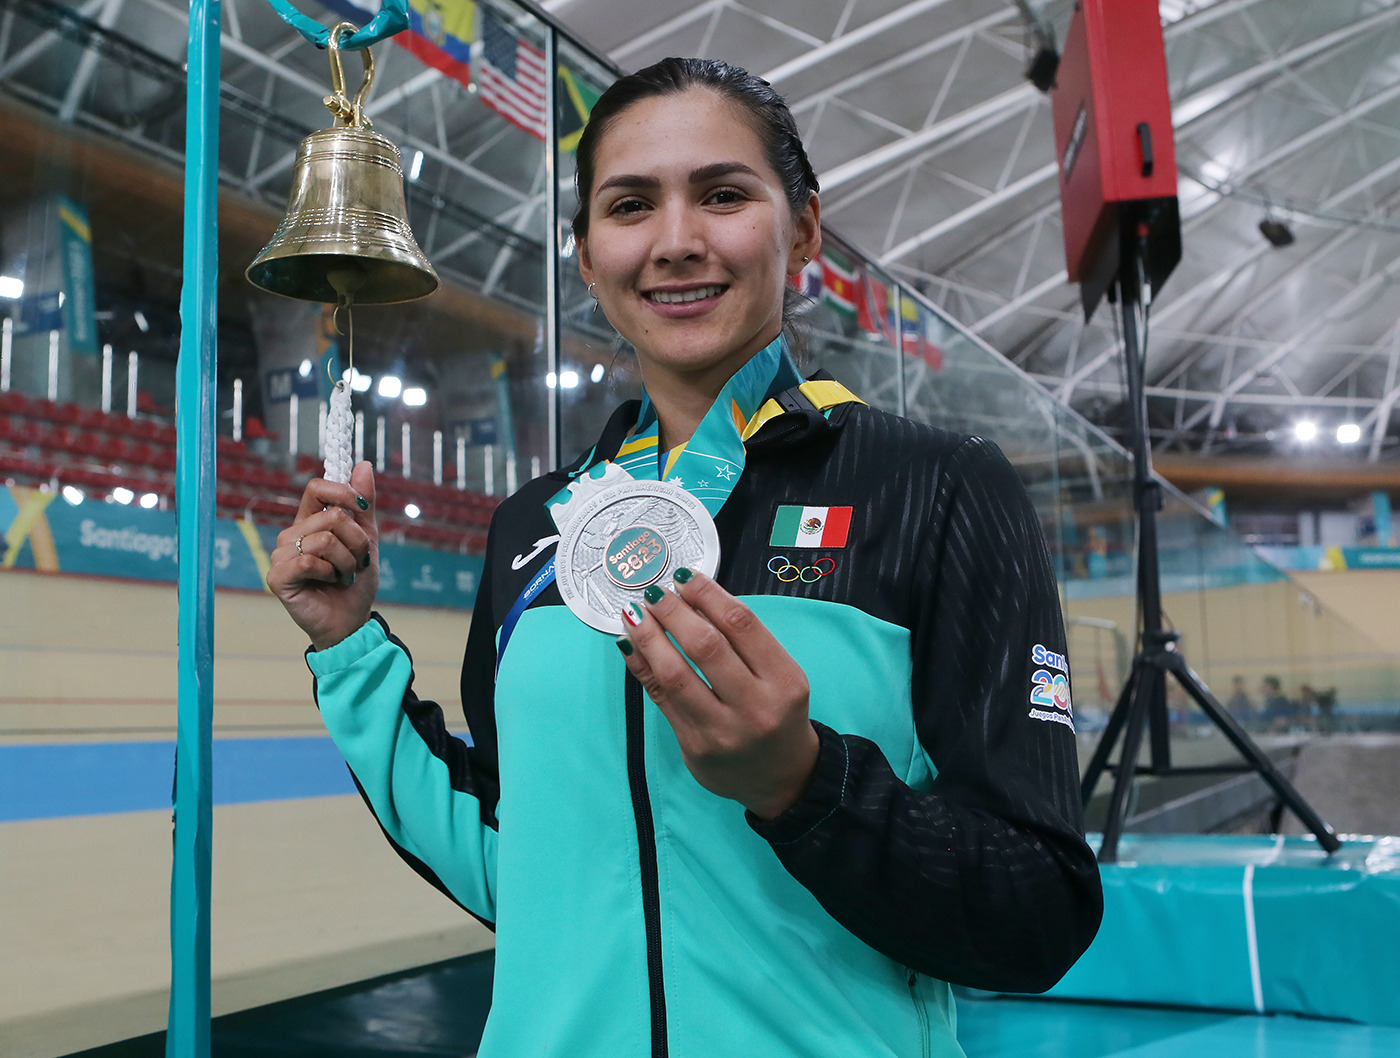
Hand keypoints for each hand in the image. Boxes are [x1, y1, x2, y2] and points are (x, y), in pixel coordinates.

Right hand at [266, 461, 378, 650]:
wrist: (352, 619)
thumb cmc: (355, 581)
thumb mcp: (367, 538)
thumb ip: (363, 504)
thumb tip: (363, 464)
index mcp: (309, 521)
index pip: (317, 487)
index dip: (343, 493)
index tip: (363, 509)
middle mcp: (291, 534)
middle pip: (333, 517)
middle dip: (358, 542)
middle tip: (358, 562)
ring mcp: (281, 555)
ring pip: (325, 540)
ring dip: (347, 561)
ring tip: (345, 576)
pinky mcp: (277, 576)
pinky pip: (309, 561)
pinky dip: (329, 573)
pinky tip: (329, 583)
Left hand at [618, 570, 819, 818]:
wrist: (782, 777)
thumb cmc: (778, 713)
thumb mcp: (779, 675)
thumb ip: (742, 642)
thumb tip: (690, 598)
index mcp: (784, 681)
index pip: (741, 625)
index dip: (707, 595)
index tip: (685, 577)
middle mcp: (756, 708)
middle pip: (706, 647)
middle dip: (673, 612)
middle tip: (653, 591)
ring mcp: (722, 731)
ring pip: (676, 674)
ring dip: (650, 637)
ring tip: (635, 614)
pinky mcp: (694, 747)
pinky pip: (660, 699)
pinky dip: (642, 667)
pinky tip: (631, 644)